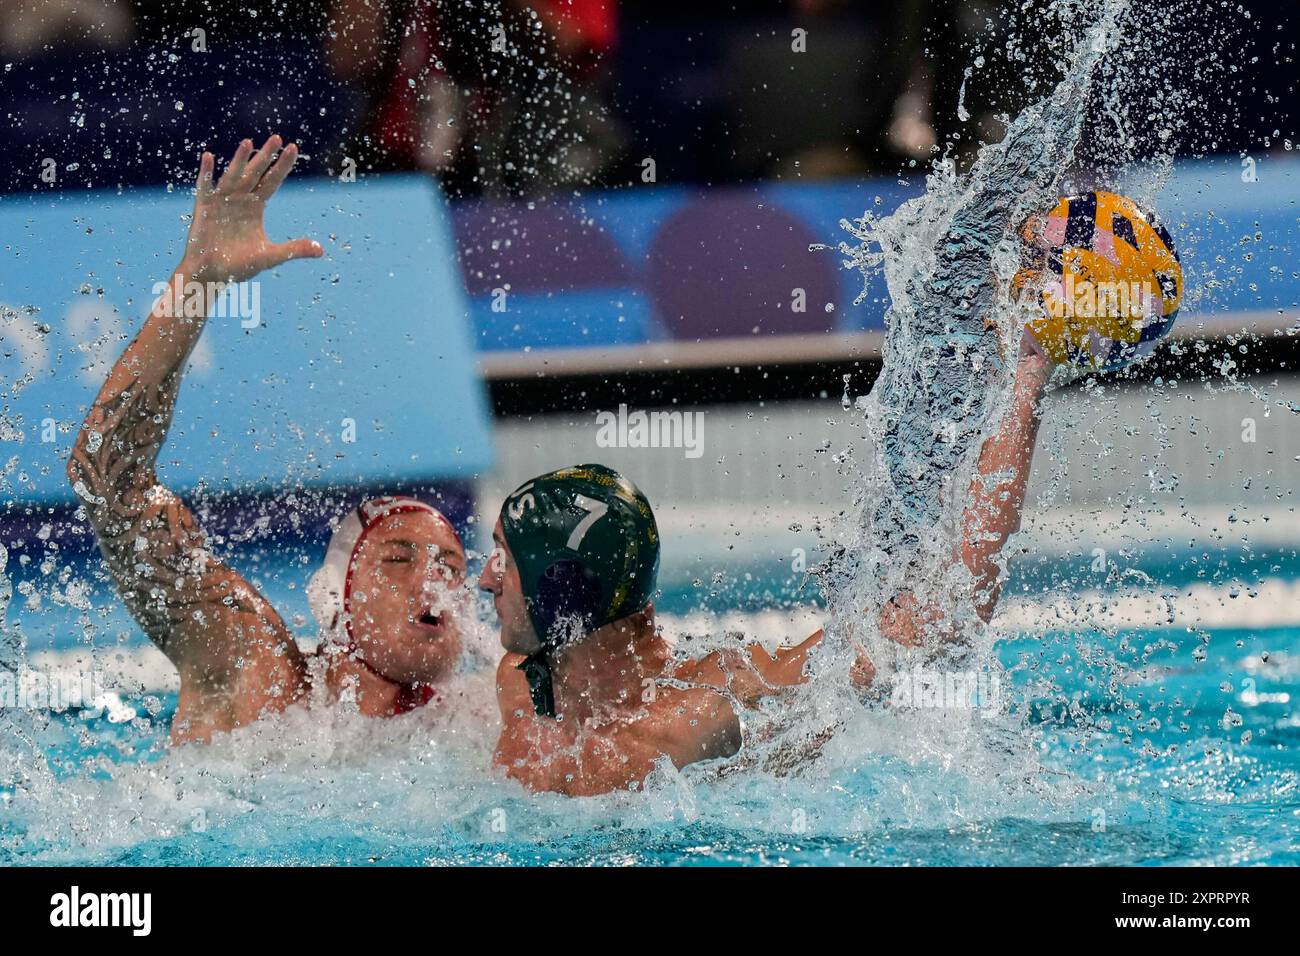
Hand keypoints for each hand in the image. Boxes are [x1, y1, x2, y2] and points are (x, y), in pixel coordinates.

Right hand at [181, 135, 321, 283]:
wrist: (212, 275)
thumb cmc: (239, 266)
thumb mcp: (270, 256)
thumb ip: (294, 250)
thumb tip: (321, 250)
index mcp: (256, 208)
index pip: (272, 181)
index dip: (282, 166)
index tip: (293, 148)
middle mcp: (240, 200)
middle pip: (255, 173)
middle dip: (266, 156)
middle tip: (277, 138)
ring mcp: (221, 202)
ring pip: (233, 176)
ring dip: (239, 160)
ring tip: (248, 142)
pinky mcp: (204, 208)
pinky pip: (205, 187)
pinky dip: (207, 173)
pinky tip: (209, 157)